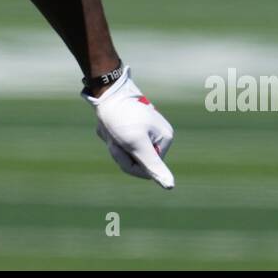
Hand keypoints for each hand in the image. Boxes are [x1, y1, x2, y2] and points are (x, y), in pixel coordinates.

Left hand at [82, 66, 174, 189]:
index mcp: (164, 140)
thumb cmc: (121, 117)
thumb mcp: (136, 144)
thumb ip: (152, 165)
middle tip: (112, 136)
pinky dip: (111, 137)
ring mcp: (145, 131)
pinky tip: (108, 125)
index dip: (127, 162)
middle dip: (119, 152)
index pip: (146, 170)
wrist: (106, 90)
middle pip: (136, 161)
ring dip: (113, 143)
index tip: (118, 145)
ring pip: (126, 152)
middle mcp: (158, 136)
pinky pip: (121, 142)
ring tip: (109, 128)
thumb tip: (171, 186)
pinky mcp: (133, 126)